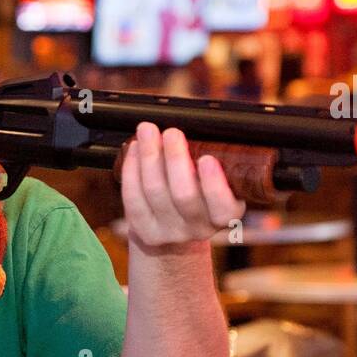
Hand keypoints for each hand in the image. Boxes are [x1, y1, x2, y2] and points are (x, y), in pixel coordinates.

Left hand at [121, 123, 245, 250]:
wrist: (177, 229)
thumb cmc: (201, 193)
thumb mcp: (221, 182)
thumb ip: (220, 161)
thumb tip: (207, 123)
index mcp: (225, 216)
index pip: (223, 207)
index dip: (214, 184)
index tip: (207, 158)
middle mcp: (198, 228)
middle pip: (183, 196)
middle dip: (175, 159)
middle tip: (172, 132)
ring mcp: (169, 232)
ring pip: (154, 193)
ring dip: (149, 156)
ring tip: (147, 131)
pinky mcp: (145, 231)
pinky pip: (133, 198)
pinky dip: (132, 169)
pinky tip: (134, 149)